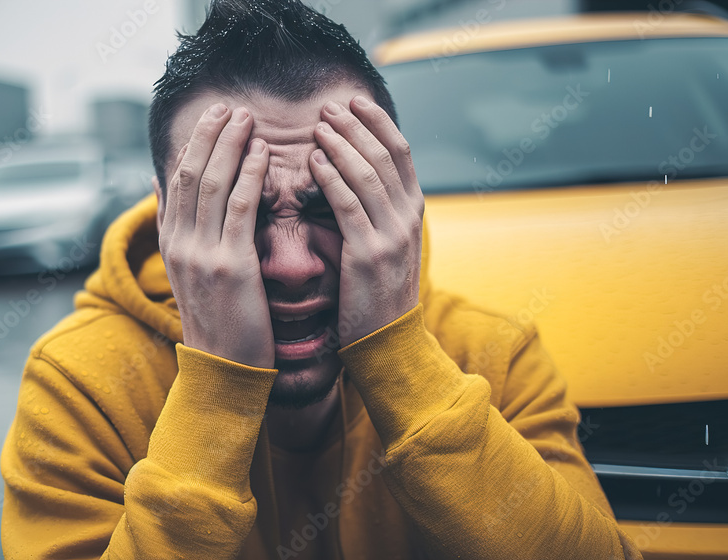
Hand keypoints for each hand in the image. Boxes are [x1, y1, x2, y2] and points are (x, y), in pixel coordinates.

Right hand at [158, 104, 274, 368]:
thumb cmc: (218, 323)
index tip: (210, 118)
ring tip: (246, 119)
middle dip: (209, 136)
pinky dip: (249, 176)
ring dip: (229, 146)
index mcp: (171, 245)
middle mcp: (179, 245)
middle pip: (189, 174)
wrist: (224, 372)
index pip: (174, 181)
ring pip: (211, 184)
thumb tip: (164, 188)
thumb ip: (180, 230)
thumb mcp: (189, 274)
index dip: (191, 145)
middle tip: (229, 107)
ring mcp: (201, 254)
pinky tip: (262, 155)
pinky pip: (238, 209)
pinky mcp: (230, 266)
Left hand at [309, 96, 424, 346]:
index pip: (401, 153)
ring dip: (342, 145)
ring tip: (319, 126)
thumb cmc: (376, 295)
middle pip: (384, 156)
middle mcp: (407, 219)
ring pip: (368, 175)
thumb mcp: (386, 246)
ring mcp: (391, 236)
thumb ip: (375, 213)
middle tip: (330, 106)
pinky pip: (349, 207)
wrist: (388, 343)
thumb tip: (351, 178)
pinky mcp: (369, 255)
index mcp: (412, 212)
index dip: (378, 122)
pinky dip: (333, 180)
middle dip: (356, 126)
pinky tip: (315, 162)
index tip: (356, 101)